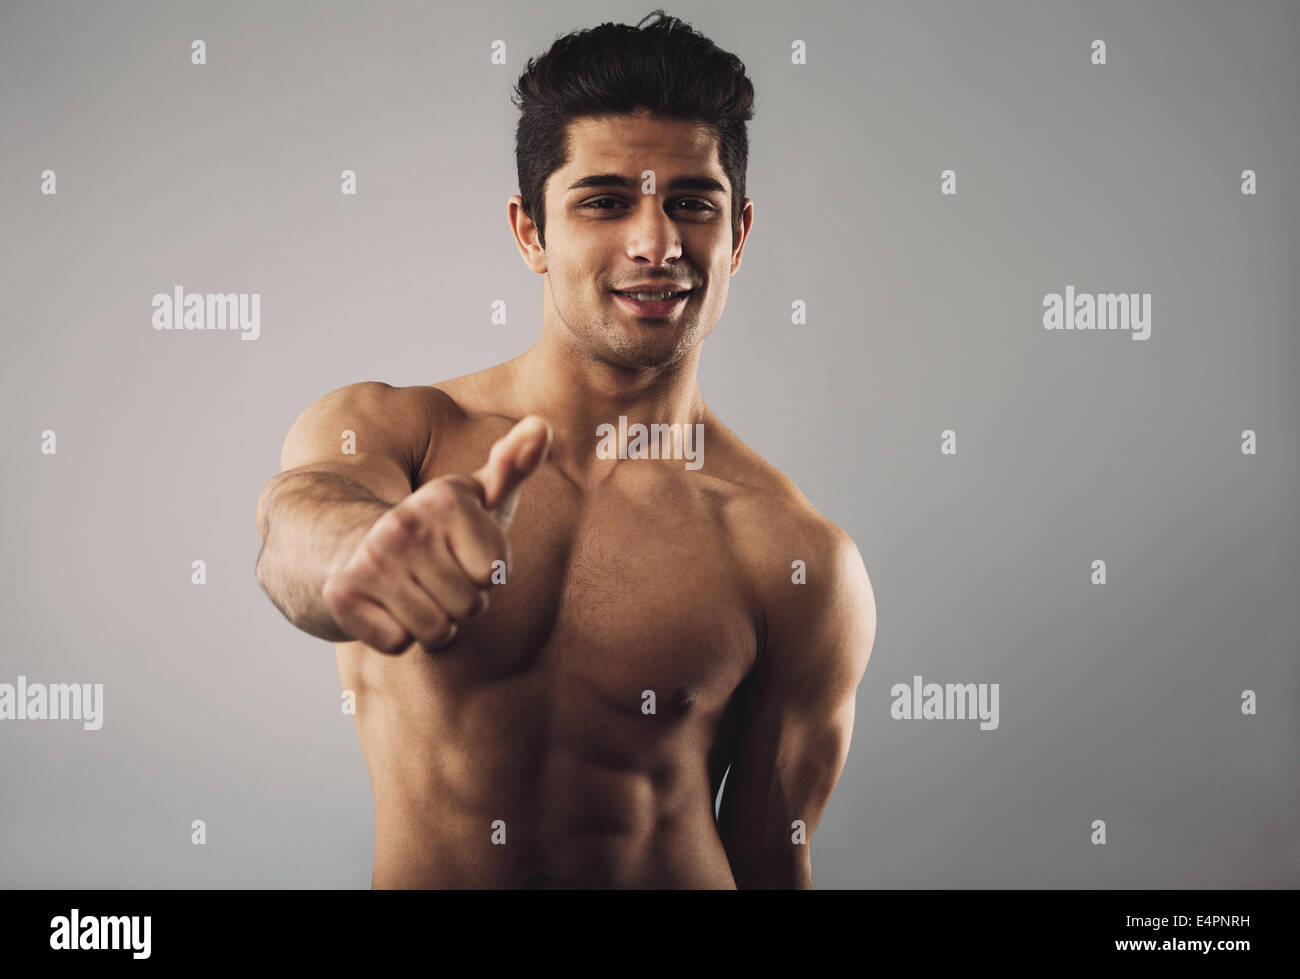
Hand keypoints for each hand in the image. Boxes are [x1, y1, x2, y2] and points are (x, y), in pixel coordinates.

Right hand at [321, 415, 551, 652]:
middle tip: (432, 578)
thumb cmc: (430, 530)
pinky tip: (384, 608)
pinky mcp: (343, 595)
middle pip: (470, 606)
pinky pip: (399, 644)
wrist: (338, 543)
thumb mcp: (474, 498)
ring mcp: (371, 559)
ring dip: (430, 623)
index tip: (459, 554)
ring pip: (437, 632)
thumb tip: (543, 426)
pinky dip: (395, 635)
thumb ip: (513, 467)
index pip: (495, 572)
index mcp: (446, 498)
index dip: (483, 573)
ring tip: (412, 594)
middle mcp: (404, 524)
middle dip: (458, 602)